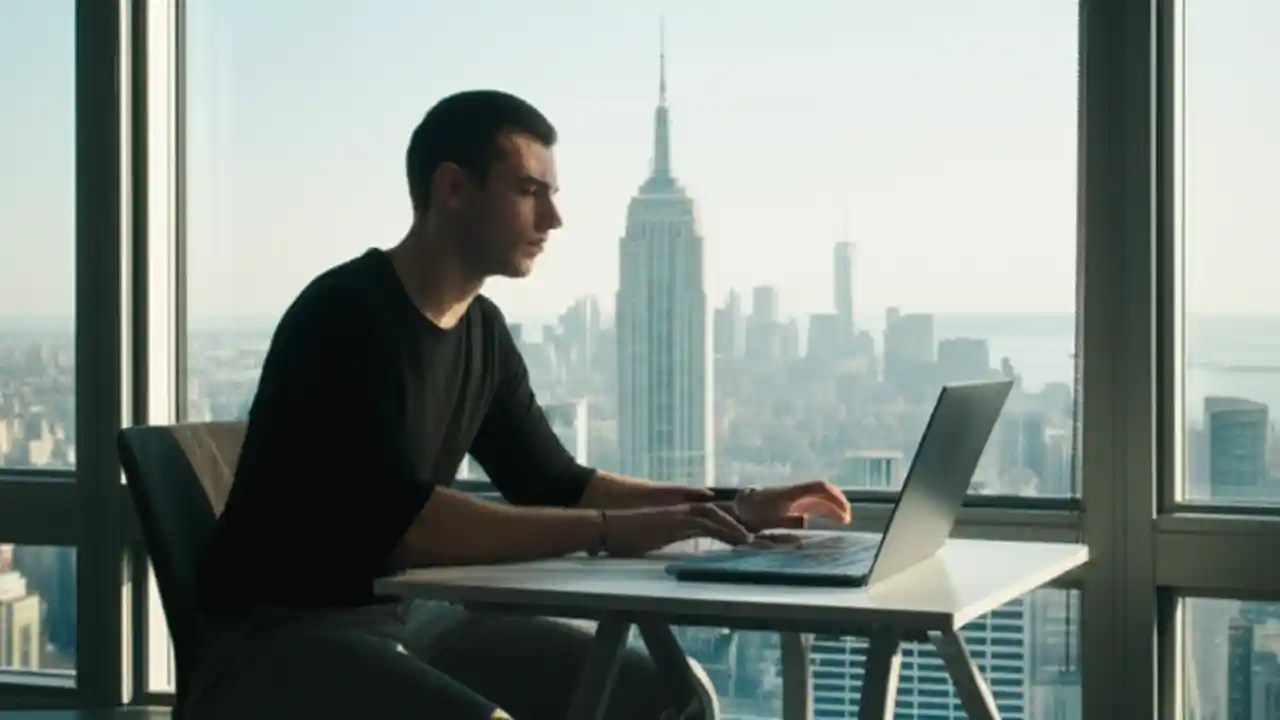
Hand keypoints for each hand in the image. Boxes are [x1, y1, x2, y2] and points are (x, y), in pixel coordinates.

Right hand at [604, 504, 751, 556]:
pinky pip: (707, 521)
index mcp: (676, 524)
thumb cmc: (622, 540)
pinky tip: (739, 539)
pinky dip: (725, 529)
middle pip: (715, 516)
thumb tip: (662, 562)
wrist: (608, 528)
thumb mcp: (647, 547)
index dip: (726, 531)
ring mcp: (679, 515)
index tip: (742, 542)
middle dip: (735, 527)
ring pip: (715, 516)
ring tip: (751, 541)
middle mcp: (681, 516)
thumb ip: (660, 548)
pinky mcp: (676, 519)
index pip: (708, 524)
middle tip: (755, 540)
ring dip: (734, 527)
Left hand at [735, 480, 851, 531]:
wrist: (744, 507)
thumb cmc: (756, 513)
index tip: (843, 509)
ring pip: (821, 497)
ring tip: (845, 519)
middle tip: (847, 517)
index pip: (819, 487)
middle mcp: (798, 492)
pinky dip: (826, 509)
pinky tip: (833, 518)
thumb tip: (807, 522)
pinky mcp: (795, 503)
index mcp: (793, 493)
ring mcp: (797, 497)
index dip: (834, 496)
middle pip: (823, 491)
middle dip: (838, 502)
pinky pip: (815, 502)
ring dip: (833, 506)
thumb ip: (789, 521)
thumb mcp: (771, 519)